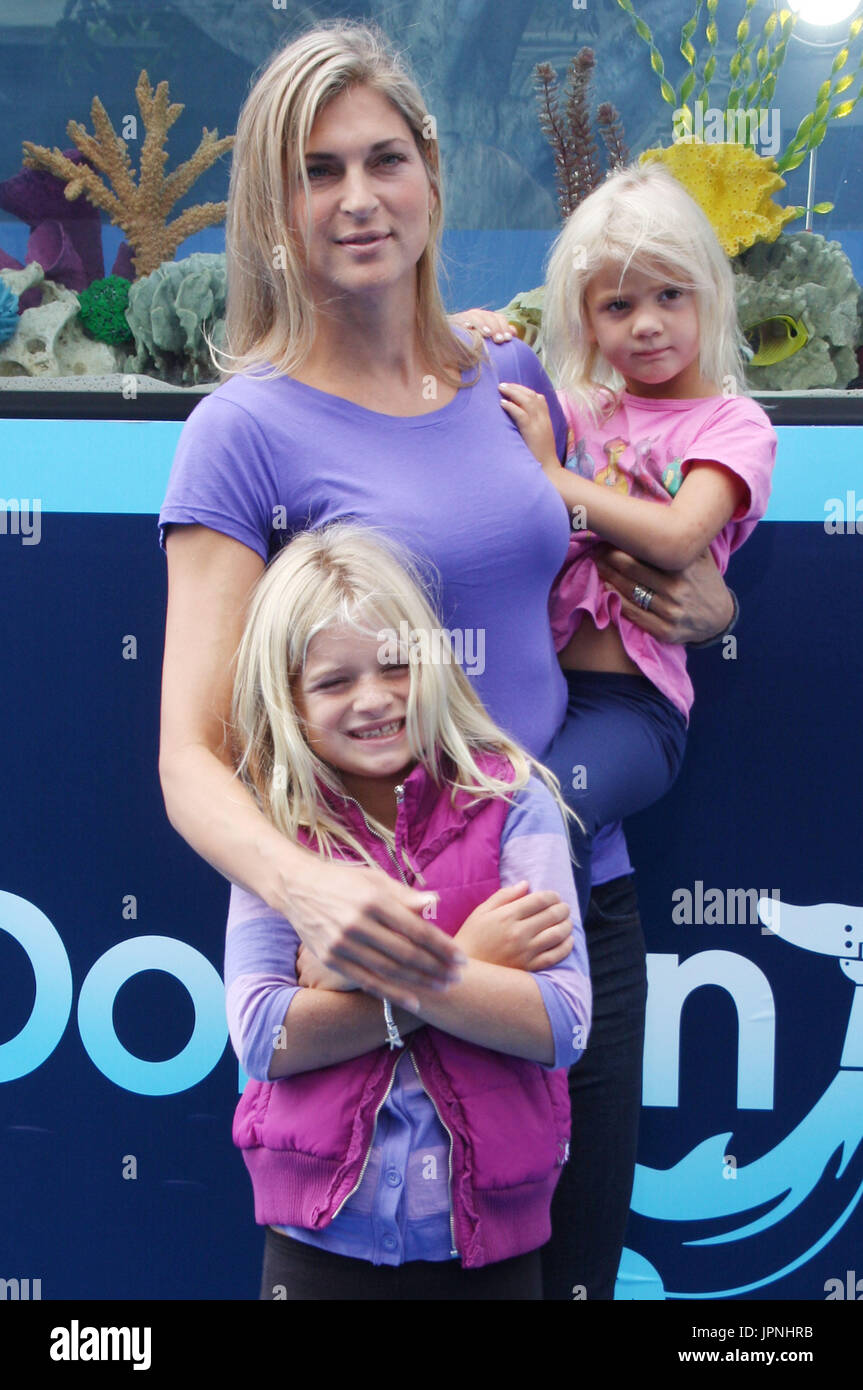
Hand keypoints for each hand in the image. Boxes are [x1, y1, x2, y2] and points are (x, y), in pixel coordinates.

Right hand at [278, 857, 460, 1011]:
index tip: (461, 958)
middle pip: (405, 953)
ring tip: (443, 988)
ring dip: (420, 982)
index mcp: (372, 901)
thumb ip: (405, 895)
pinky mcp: (331, 959)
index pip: (415, 929)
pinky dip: (392, 993)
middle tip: (458, 978)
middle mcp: (357, 924)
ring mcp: (342, 944)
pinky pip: (367, 981)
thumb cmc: (343, 880)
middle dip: (436, 967)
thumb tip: (435, 904)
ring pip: (389, 970)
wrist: (296, 887)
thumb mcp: (374, 879)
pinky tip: (414, 1001)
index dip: (441, 946)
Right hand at [449, 308, 513, 341]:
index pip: (499, 318)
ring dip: (482, 325)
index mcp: (488, 318)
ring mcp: (466, 316)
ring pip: (476, 317)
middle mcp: (478, 314)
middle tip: (499, 340)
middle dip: (496, 328)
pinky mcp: (454, 321)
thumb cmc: (475, 343)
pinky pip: (460, 320)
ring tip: (487, 334)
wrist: (451, 341)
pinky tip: (467, 327)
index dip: (504, 327)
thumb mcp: (490, 339)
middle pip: (489, 317)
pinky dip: (464, 322)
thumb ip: (502, 334)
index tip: (508, 339)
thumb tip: (514, 333)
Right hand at [455, 881, 572, 971]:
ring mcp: (525, 952)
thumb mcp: (482, 911)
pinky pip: (555, 956)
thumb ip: (504, 896)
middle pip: (552, 915)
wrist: (467, 971)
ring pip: (557, 934)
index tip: (554, 897)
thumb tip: (525, 884)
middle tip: (564, 908)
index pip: (539, 900)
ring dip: (567, 925)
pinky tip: (568, 940)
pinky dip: (566, 946)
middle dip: (563, 908)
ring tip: (567, 922)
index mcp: (506, 916)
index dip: (552, 896)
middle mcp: (518, 933)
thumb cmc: (472, 937)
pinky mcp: (529, 967)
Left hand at [497, 382, 559, 471]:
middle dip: (517, 388)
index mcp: (546, 420)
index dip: (525, 390)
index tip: (513, 388)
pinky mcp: (531, 432)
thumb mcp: (539, 438)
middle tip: (502, 384)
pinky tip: (502, 403)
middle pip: (532, 396)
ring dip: (513, 392)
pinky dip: (512, 406)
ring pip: (527, 401)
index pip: (539, 398)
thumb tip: (518, 420)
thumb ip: (533, 427)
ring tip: (501, 388)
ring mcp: (539, 425)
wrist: (548, 470)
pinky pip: (521, 414)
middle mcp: (544, 420)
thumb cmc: (540, 457)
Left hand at [595, 544, 733, 644]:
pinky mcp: (664, 631)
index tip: (606, 537)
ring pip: (628, 592)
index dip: (620, 545)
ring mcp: (670, 612)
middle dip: (609, 559)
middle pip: (631, 571)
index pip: (643, 552)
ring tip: (597, 566)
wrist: (720, 618)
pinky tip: (607, 589)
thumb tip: (661, 511)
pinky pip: (633, 614)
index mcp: (683, 568)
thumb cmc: (705, 581)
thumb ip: (684, 536)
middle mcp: (676, 590)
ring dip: (608, 578)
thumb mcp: (701, 556)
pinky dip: (616, 601)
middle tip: (595, 551)